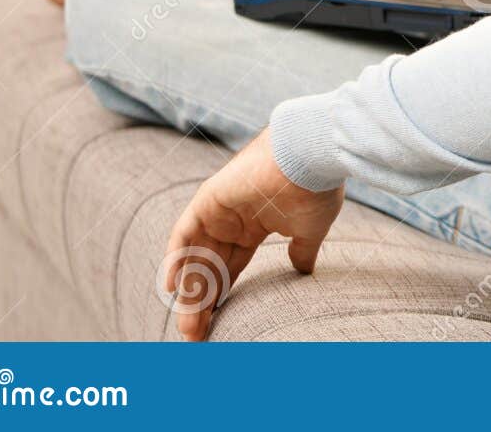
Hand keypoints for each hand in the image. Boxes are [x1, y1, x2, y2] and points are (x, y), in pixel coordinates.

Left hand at [162, 128, 342, 340]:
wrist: (313, 155)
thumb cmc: (317, 188)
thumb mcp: (310, 230)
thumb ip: (301, 250)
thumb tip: (303, 271)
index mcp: (256, 225)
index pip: (231, 267)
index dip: (223, 295)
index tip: (217, 326)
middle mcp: (233, 219)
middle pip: (209, 267)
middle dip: (202, 302)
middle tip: (196, 336)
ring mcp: (219, 208)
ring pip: (196, 256)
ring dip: (189, 290)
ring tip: (187, 325)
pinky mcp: (208, 199)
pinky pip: (183, 233)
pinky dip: (176, 259)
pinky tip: (174, 288)